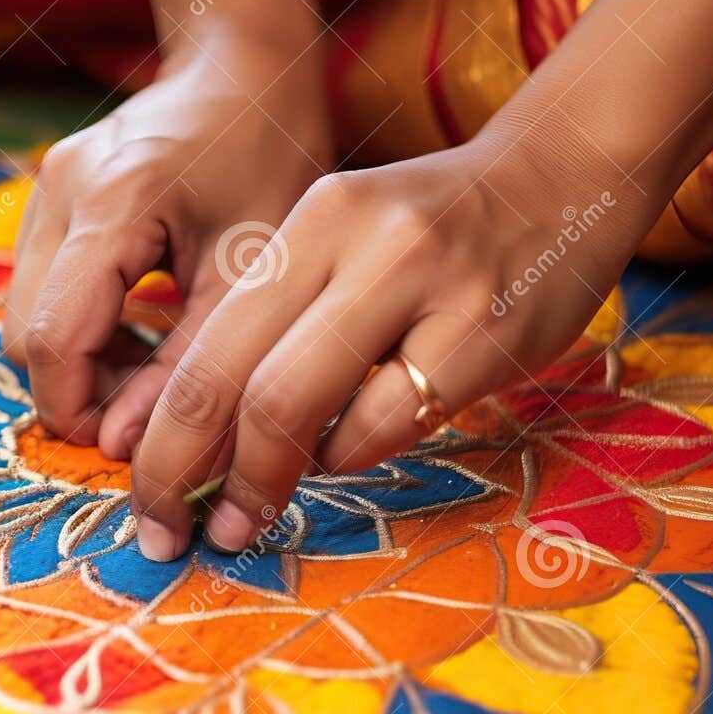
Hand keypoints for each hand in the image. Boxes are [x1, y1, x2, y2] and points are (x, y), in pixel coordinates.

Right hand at [0, 39, 327, 459]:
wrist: (246, 67)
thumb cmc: (271, 157)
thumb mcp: (252, 273)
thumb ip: (188, 367)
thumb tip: (120, 448)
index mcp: (114, 200)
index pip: (54, 339)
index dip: (79, 408)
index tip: (133, 444)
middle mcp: (60, 187)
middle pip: (25, 335)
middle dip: (78, 389)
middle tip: (154, 406)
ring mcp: (43, 186)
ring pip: (24, 316)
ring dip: (79, 360)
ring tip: (154, 366)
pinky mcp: (47, 194)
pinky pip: (39, 288)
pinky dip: (80, 327)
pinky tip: (139, 329)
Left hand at [127, 138, 652, 560]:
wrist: (567, 177)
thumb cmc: (435, 232)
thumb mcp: (343, 244)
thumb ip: (275, 325)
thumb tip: (195, 447)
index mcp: (310, 221)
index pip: (207, 347)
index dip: (163, 442)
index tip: (146, 500)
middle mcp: (358, 244)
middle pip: (241, 385)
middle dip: (189, 476)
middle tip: (174, 536)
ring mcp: (426, 287)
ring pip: (303, 410)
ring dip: (269, 477)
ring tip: (257, 506)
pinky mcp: (483, 335)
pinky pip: (387, 425)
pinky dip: (350, 454)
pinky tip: (352, 445)